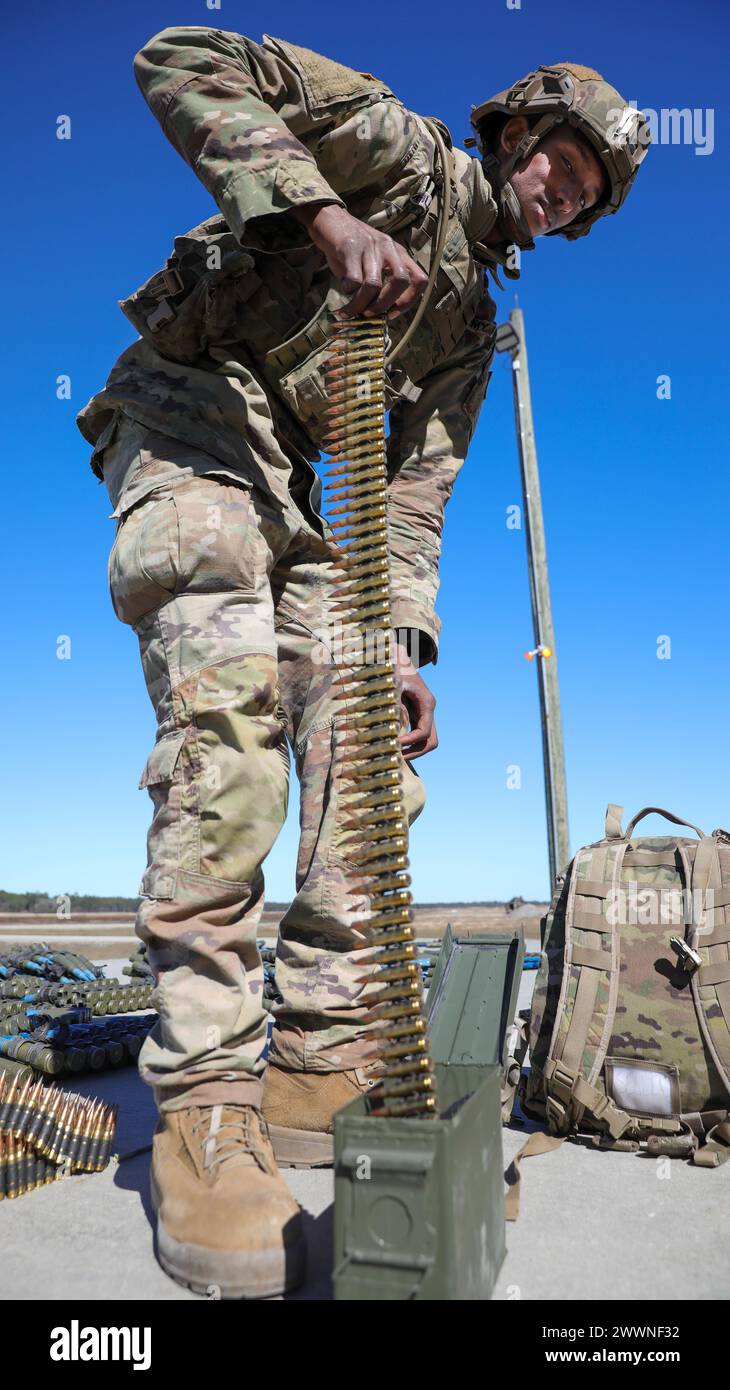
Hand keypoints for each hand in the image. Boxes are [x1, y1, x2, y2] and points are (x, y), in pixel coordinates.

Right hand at [291, 202, 427, 319]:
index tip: (392, 314)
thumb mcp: (373, 262)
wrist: (329, 218)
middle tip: (369, 314)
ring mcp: (370, 246)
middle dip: (384, 305)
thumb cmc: (352, 248)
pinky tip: (343, 290)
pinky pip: (353, 280)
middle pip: (400, 282)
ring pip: (374, 285)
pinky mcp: (350, 247)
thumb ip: (379, 285)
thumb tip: (376, 316)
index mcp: (398, 253)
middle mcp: (389, 248)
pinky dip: (348, 292)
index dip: (409, 302)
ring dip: (361, 304)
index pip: (419, 279)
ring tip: (350, 310)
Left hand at [395, 643, 437, 761]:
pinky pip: (417, 734)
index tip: (395, 744)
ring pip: (426, 740)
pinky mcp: (417, 714)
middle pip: (431, 741)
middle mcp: (428, 711)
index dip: (410, 741)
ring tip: (394, 754)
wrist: (401, 658)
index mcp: (427, 704)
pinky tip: (393, 745)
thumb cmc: (397, 668)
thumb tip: (393, 722)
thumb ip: (395, 701)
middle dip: (416, 752)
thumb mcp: (395, 682)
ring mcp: (424, 714)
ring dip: (413, 750)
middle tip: (398, 759)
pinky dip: (408, 742)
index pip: (424, 732)